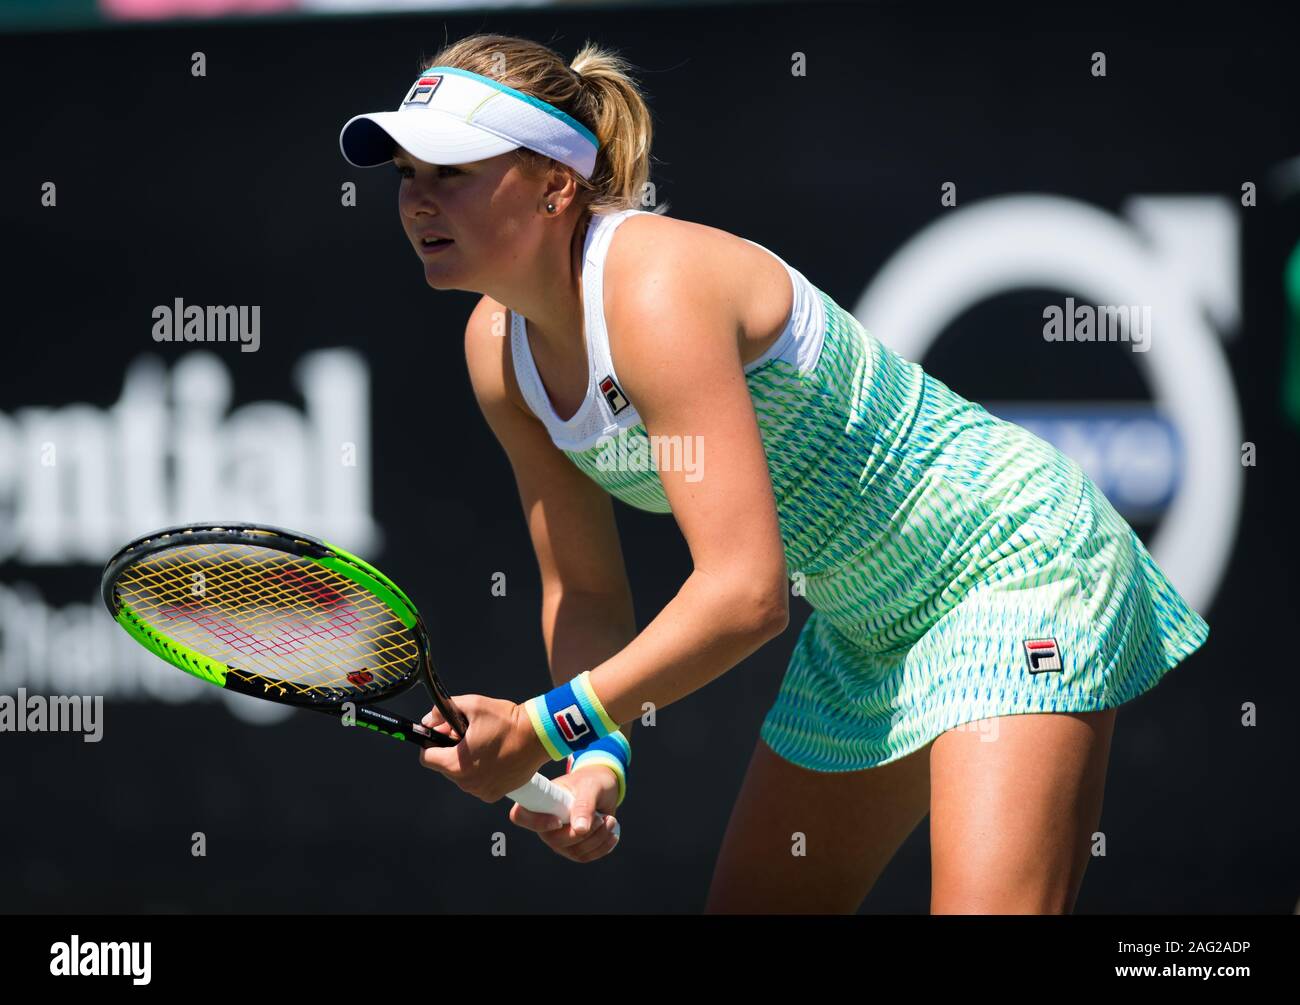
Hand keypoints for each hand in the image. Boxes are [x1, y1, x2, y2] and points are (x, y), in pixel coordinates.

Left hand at [417, 694, 548, 803]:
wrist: (539, 736)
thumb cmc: (508, 722)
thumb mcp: (473, 705)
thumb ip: (443, 710)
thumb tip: (429, 719)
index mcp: (456, 765)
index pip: (426, 757)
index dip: (431, 741)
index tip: (444, 732)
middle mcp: (467, 783)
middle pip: (444, 766)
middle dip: (450, 749)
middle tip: (468, 734)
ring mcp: (481, 791)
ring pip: (461, 774)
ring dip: (465, 760)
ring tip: (483, 743)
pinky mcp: (494, 794)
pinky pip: (477, 782)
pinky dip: (480, 770)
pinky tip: (493, 755)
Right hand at [509, 764, 621, 862]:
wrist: (603, 789)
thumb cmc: (591, 782)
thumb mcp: (591, 787)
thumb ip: (584, 805)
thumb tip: (579, 830)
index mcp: (540, 802)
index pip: (521, 816)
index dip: (536, 822)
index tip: (559, 820)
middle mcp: (544, 824)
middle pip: (555, 840)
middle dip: (583, 833)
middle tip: (600, 818)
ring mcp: (558, 839)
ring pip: (575, 851)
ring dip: (598, 838)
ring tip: (609, 820)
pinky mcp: (573, 850)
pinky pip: (586, 857)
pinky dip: (603, 846)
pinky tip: (611, 832)